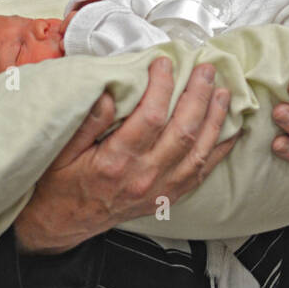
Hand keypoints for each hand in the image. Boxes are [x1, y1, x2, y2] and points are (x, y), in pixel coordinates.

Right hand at [14, 57, 237, 253]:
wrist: (61, 224)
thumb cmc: (58, 184)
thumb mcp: (60, 150)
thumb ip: (87, 121)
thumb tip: (108, 91)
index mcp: (116, 162)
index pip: (150, 117)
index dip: (162, 86)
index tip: (164, 63)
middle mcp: (144, 177)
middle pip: (183, 130)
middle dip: (197, 95)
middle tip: (205, 69)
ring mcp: (160, 190)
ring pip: (199, 151)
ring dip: (214, 119)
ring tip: (223, 92)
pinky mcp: (168, 197)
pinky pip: (202, 172)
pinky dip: (219, 150)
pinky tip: (230, 130)